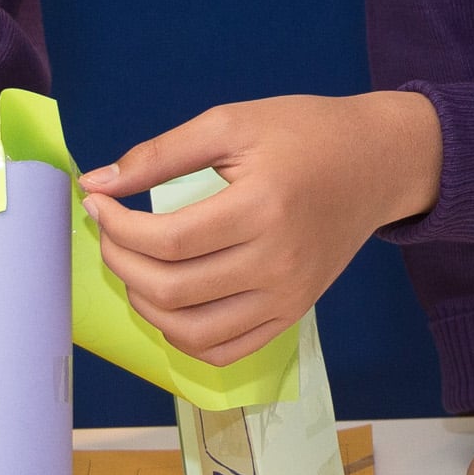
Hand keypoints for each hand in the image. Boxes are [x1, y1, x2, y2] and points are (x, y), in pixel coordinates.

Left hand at [81, 93, 442, 364]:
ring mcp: (287, 297)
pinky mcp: (293, 314)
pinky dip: (183, 337)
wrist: (377, 162)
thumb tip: (96, 184)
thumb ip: (161, 154)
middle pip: (173, 289)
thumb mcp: (232, 123)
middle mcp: (277, 262)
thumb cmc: (304, 133)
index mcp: (262, 207)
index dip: (118, 227)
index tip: (99, 204)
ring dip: (145, 305)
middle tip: (110, 233)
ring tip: (134, 267)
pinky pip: (225, 351)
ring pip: (192, 332)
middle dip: (121, 262)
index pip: (169, 239)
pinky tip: (168, 302)